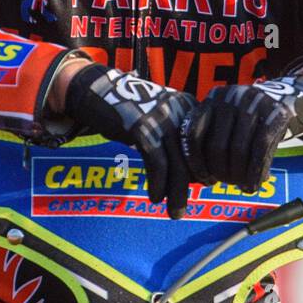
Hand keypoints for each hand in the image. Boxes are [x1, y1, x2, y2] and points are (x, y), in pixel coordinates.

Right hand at [63, 64, 194, 218]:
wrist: (97, 90)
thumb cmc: (128, 108)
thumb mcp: (159, 114)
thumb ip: (175, 134)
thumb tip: (189, 169)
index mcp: (188, 105)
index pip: (205, 144)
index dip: (204, 169)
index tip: (202, 186)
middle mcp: (179, 110)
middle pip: (193, 156)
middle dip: (192, 186)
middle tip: (187, 206)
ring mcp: (161, 118)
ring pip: (177, 164)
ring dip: (177, 193)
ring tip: (174, 213)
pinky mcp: (143, 128)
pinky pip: (157, 164)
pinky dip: (158, 185)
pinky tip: (154, 197)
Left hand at [182, 76, 302, 192]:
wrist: (282, 97)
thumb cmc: (245, 119)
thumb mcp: (224, 121)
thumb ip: (209, 140)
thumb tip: (196, 177)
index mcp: (211, 98)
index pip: (193, 134)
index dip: (196, 162)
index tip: (204, 178)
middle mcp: (230, 97)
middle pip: (217, 145)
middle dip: (220, 172)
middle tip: (226, 183)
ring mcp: (253, 103)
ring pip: (239, 149)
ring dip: (238, 175)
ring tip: (239, 185)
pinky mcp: (275, 113)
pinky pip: (260, 149)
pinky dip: (255, 172)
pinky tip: (252, 186)